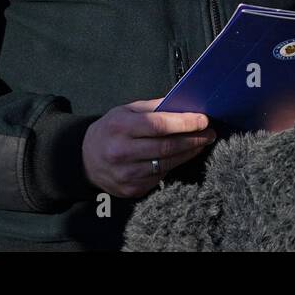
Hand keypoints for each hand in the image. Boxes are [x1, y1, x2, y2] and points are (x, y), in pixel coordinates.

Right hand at [82, 99, 215, 198]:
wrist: (85, 159)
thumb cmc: (111, 130)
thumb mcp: (126, 111)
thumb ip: (153, 107)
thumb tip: (184, 104)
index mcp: (120, 128)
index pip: (158, 125)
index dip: (184, 123)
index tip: (203, 119)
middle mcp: (121, 152)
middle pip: (166, 147)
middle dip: (193, 139)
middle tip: (210, 133)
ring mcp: (126, 174)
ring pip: (167, 164)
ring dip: (189, 153)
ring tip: (201, 143)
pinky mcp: (131, 190)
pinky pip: (160, 177)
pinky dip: (173, 166)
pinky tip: (181, 156)